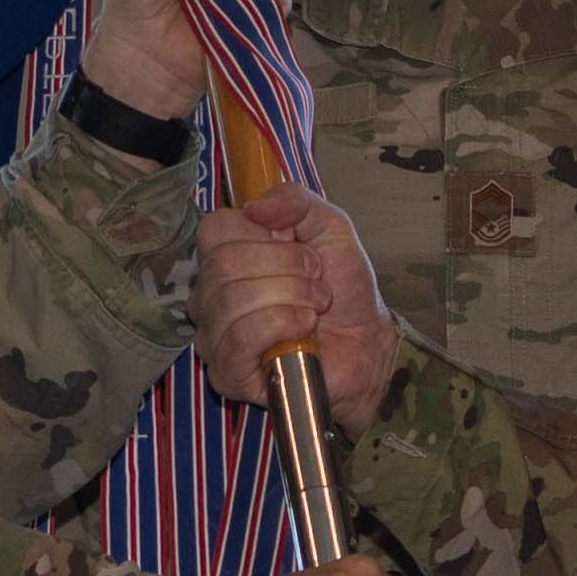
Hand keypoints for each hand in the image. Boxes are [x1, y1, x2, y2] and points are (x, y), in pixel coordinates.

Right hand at [198, 186, 400, 421]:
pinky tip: (302, 330)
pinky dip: (280, 326)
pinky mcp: (226, 374)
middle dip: (287, 268)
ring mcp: (213, 336)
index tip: (297, 246)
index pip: (214, 229)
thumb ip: (296, 201)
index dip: (261, 233)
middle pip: (224, 264)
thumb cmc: (342, 288)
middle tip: (315, 282)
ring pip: (232, 300)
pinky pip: (238, 340)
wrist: (366, 341)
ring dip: (290, 297)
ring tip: (314, 307)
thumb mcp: (329, 228)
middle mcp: (209, 295)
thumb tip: (254, 207)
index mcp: (225, 257)